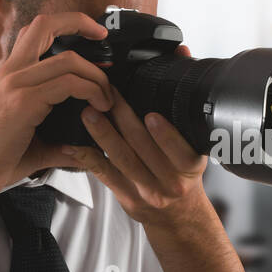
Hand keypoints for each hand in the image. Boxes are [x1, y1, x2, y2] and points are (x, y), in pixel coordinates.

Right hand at [0, 12, 113, 205]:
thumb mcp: (33, 142)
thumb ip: (61, 141)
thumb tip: (85, 148)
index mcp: (12, 74)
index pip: (37, 31)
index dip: (67, 23)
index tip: (95, 34)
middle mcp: (12, 71)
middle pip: (46, 25)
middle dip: (80, 23)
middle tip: (104, 40)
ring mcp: (16, 83)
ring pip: (68, 59)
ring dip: (97, 76)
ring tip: (107, 98)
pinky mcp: (24, 101)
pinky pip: (68, 83)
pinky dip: (92, 91)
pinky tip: (99, 107)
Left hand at [65, 46, 210, 228]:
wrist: (179, 218)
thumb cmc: (185, 172)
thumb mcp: (197, 143)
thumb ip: (185, 98)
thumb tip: (182, 53)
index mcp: (190, 166)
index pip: (181, 150)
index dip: (167, 135)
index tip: (152, 115)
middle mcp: (170, 182)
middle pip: (145, 149)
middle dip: (125, 121)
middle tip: (107, 96)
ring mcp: (147, 191)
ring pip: (121, 160)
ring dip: (103, 135)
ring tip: (87, 113)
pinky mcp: (127, 198)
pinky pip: (105, 176)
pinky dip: (88, 158)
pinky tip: (73, 144)